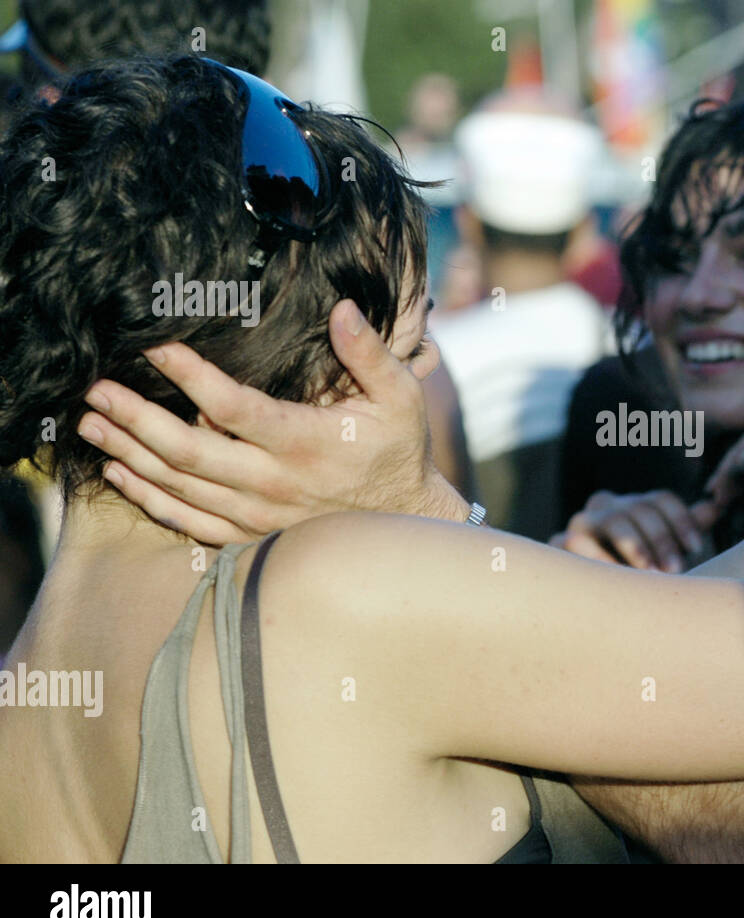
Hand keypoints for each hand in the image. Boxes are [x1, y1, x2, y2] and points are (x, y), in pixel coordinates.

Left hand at [75, 300, 469, 543]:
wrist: (404, 516)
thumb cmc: (397, 449)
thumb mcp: (400, 396)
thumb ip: (369, 353)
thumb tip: (342, 309)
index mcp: (304, 443)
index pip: (232, 407)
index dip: (189, 376)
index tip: (155, 346)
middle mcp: (273, 483)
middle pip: (187, 451)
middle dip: (135, 418)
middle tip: (97, 389)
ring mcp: (257, 514)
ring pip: (178, 487)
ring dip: (129, 453)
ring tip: (91, 422)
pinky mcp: (250, 535)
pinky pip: (187, 521)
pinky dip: (148, 497)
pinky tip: (119, 472)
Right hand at [549, 489, 718, 571]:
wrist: (601, 604)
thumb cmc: (643, 575)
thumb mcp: (671, 553)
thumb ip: (689, 529)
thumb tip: (717, 505)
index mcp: (637, 506)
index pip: (660, 499)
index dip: (681, 520)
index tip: (696, 548)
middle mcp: (609, 507)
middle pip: (639, 508)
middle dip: (661, 538)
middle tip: (676, 569)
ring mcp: (583, 522)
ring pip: (612, 520)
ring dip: (635, 546)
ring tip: (651, 575)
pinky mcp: (562, 543)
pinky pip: (576, 542)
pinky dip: (601, 559)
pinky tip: (620, 579)